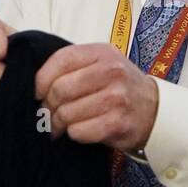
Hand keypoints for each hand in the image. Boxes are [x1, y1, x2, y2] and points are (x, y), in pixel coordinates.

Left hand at [34, 43, 158, 151]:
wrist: (154, 109)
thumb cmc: (119, 86)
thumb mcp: (101, 62)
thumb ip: (73, 65)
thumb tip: (34, 82)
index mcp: (102, 52)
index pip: (61, 60)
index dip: (42, 78)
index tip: (37, 92)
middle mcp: (111, 72)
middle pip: (60, 89)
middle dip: (48, 105)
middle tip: (48, 113)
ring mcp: (116, 98)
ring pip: (66, 113)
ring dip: (59, 123)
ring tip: (62, 125)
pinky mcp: (117, 123)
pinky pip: (78, 131)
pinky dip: (74, 134)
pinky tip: (80, 130)